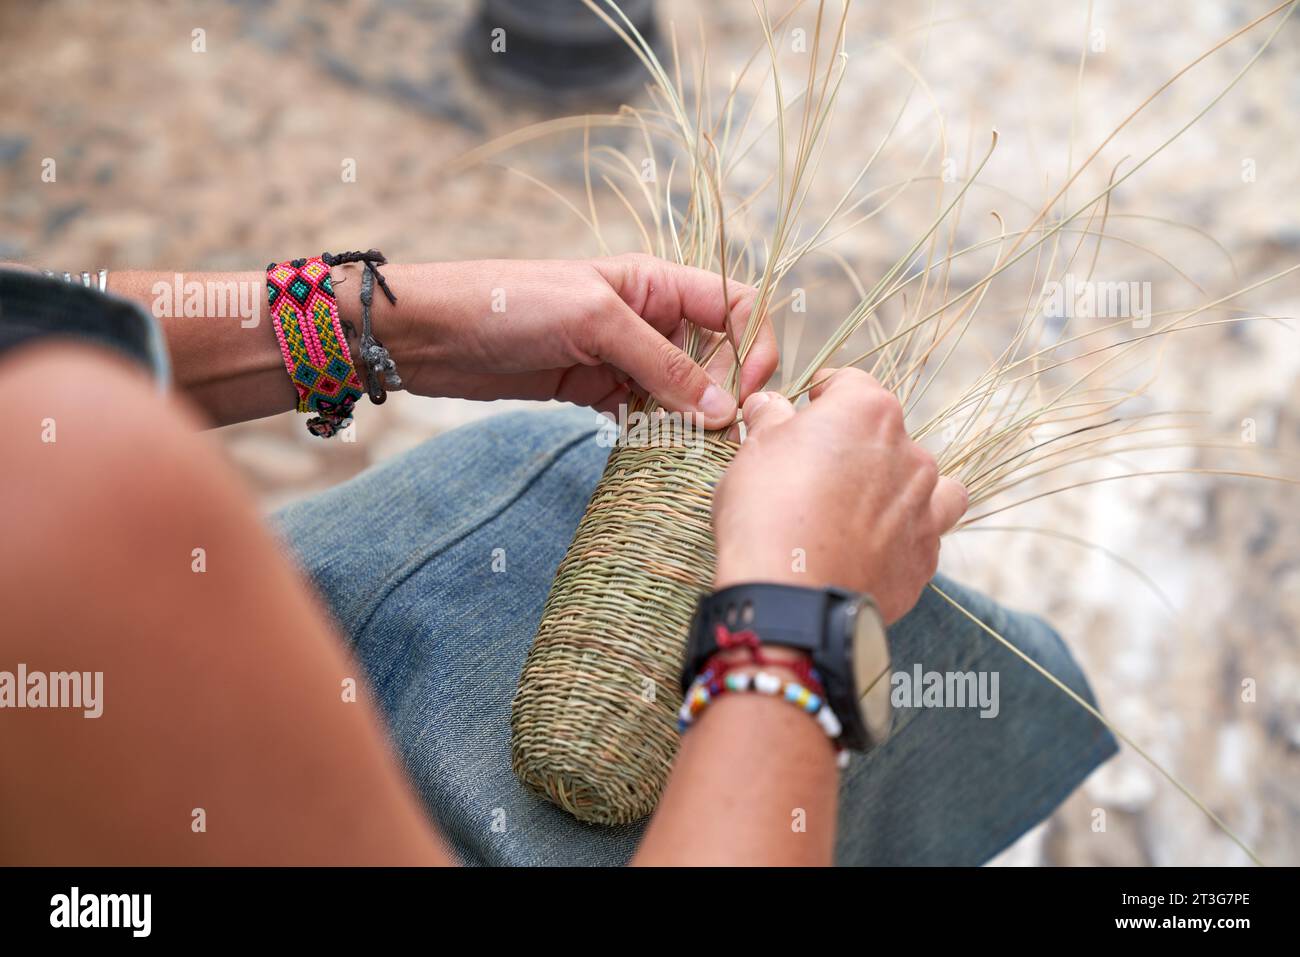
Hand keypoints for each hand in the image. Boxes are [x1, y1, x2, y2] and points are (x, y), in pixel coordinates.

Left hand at [377, 254, 776, 429]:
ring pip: (683, 392)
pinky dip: (656, 436)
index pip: (737, 307)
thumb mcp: (595, 322)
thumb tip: (724, 411)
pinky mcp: (597, 390)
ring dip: (692, 422)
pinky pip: (646, 415)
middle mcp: (649, 317)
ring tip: (689, 453)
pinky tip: (653, 455)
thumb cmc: (509, 304)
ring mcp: (623, 357)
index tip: (746, 394)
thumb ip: (663, 365)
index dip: (754, 347)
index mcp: (657, 282)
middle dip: (726, 394)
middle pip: (718, 356)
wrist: (432, 336)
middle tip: (719, 437)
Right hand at [711, 368, 968, 623]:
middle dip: (856, 448)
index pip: (850, 384)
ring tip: (861, 509)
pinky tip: (868, 550)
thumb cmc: (768, 512)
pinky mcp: (925, 557)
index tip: (805, 409)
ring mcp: (925, 507)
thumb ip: (769, 420)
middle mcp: (909, 453)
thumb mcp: (753, 452)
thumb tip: (769, 406)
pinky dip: (900, 537)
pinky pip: (922, 535)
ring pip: (925, 484)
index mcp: (868, 413)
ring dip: (896, 488)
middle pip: (887, 436)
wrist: (791, 596)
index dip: (823, 395)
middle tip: (817, 474)